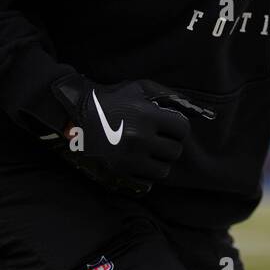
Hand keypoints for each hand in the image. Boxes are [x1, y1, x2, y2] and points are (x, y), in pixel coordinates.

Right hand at [51, 75, 189, 193]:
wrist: (76, 115)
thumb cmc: (112, 98)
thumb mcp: (140, 88)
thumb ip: (168, 95)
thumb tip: (193, 109)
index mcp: (146, 117)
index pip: (182, 129)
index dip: (178, 126)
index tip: (169, 125)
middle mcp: (139, 140)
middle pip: (175, 151)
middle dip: (170, 143)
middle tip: (159, 138)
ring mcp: (128, 159)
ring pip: (163, 169)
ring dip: (160, 160)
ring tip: (149, 150)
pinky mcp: (119, 173)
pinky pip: (147, 181)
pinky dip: (146, 173)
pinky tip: (139, 161)